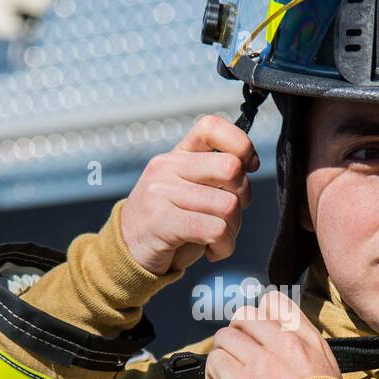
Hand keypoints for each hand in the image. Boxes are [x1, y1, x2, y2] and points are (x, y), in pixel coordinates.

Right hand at [119, 114, 258, 275]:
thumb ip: (215, 174)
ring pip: (228, 205)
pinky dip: (224, 247)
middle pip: (230, 168)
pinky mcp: (161, 222)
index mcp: (178, 154)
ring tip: (217, 238)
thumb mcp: (189, 189)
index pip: (211, 127)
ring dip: (233, 230)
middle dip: (244, 197)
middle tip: (230, 214)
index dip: (241, 144)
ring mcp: (160, 193)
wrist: (129, 251)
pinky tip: (213, 251)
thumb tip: (250, 165)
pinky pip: (215, 230)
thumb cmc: (170, 222)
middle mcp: (167, 167)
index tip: (249, 167)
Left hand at [204, 290, 339, 378]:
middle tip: (241, 364)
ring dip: (223, 359)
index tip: (256, 339)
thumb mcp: (328, 372)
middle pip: (243, 317)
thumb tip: (280, 349)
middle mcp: (284, 342)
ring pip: (224, 337)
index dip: (258, 318)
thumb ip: (305, 352)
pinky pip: (214, 362)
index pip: (274, 302)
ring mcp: (262, 359)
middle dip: (237, 339)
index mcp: (308, 339)